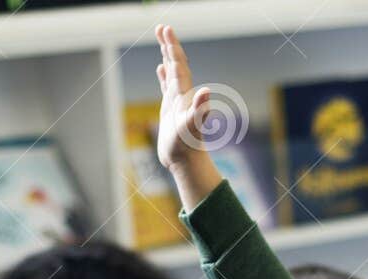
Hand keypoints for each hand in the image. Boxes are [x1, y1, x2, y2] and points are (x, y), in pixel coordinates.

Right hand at [154, 24, 224, 209]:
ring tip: (163, 39)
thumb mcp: (192, 127)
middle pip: (176, 64)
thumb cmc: (188, 146)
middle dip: (170, 45)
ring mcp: (177, 101)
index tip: (166, 30)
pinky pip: (167, 87)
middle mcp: (182, 95)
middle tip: (162, 27)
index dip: (173, 48)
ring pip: (172, 73)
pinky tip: (161, 69)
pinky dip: (164, 76)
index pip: (179, 65)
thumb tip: (206, 92)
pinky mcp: (171, 110)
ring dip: (168, 56)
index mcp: (185, 94)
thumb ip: (200, 109)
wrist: (186, 162)